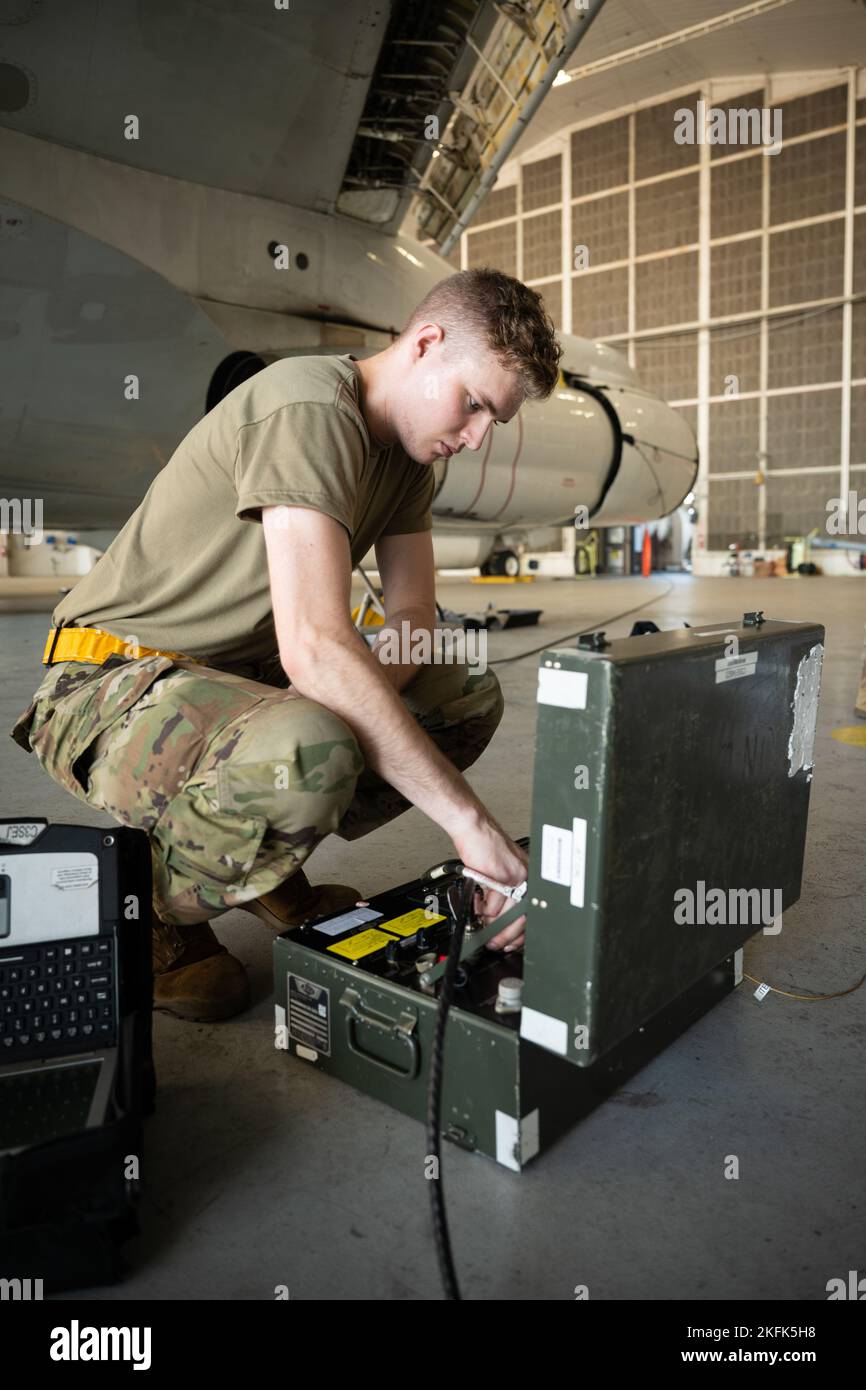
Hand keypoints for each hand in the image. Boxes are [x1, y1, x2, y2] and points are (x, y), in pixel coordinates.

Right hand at [451, 817, 528, 952]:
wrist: (474, 827)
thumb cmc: (485, 845)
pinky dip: (481, 910)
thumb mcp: (502, 869)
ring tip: (481, 920)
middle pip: (521, 917)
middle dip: (506, 934)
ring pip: (505, 914)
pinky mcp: (500, 877)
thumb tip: (500, 916)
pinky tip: (477, 903)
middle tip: (495, 941)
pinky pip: (491, 905)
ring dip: (489, 922)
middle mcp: (526, 876)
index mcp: (530, 875)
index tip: (511, 941)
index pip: (531, 912)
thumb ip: (505, 890)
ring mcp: (515, 877)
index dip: (521, 932)